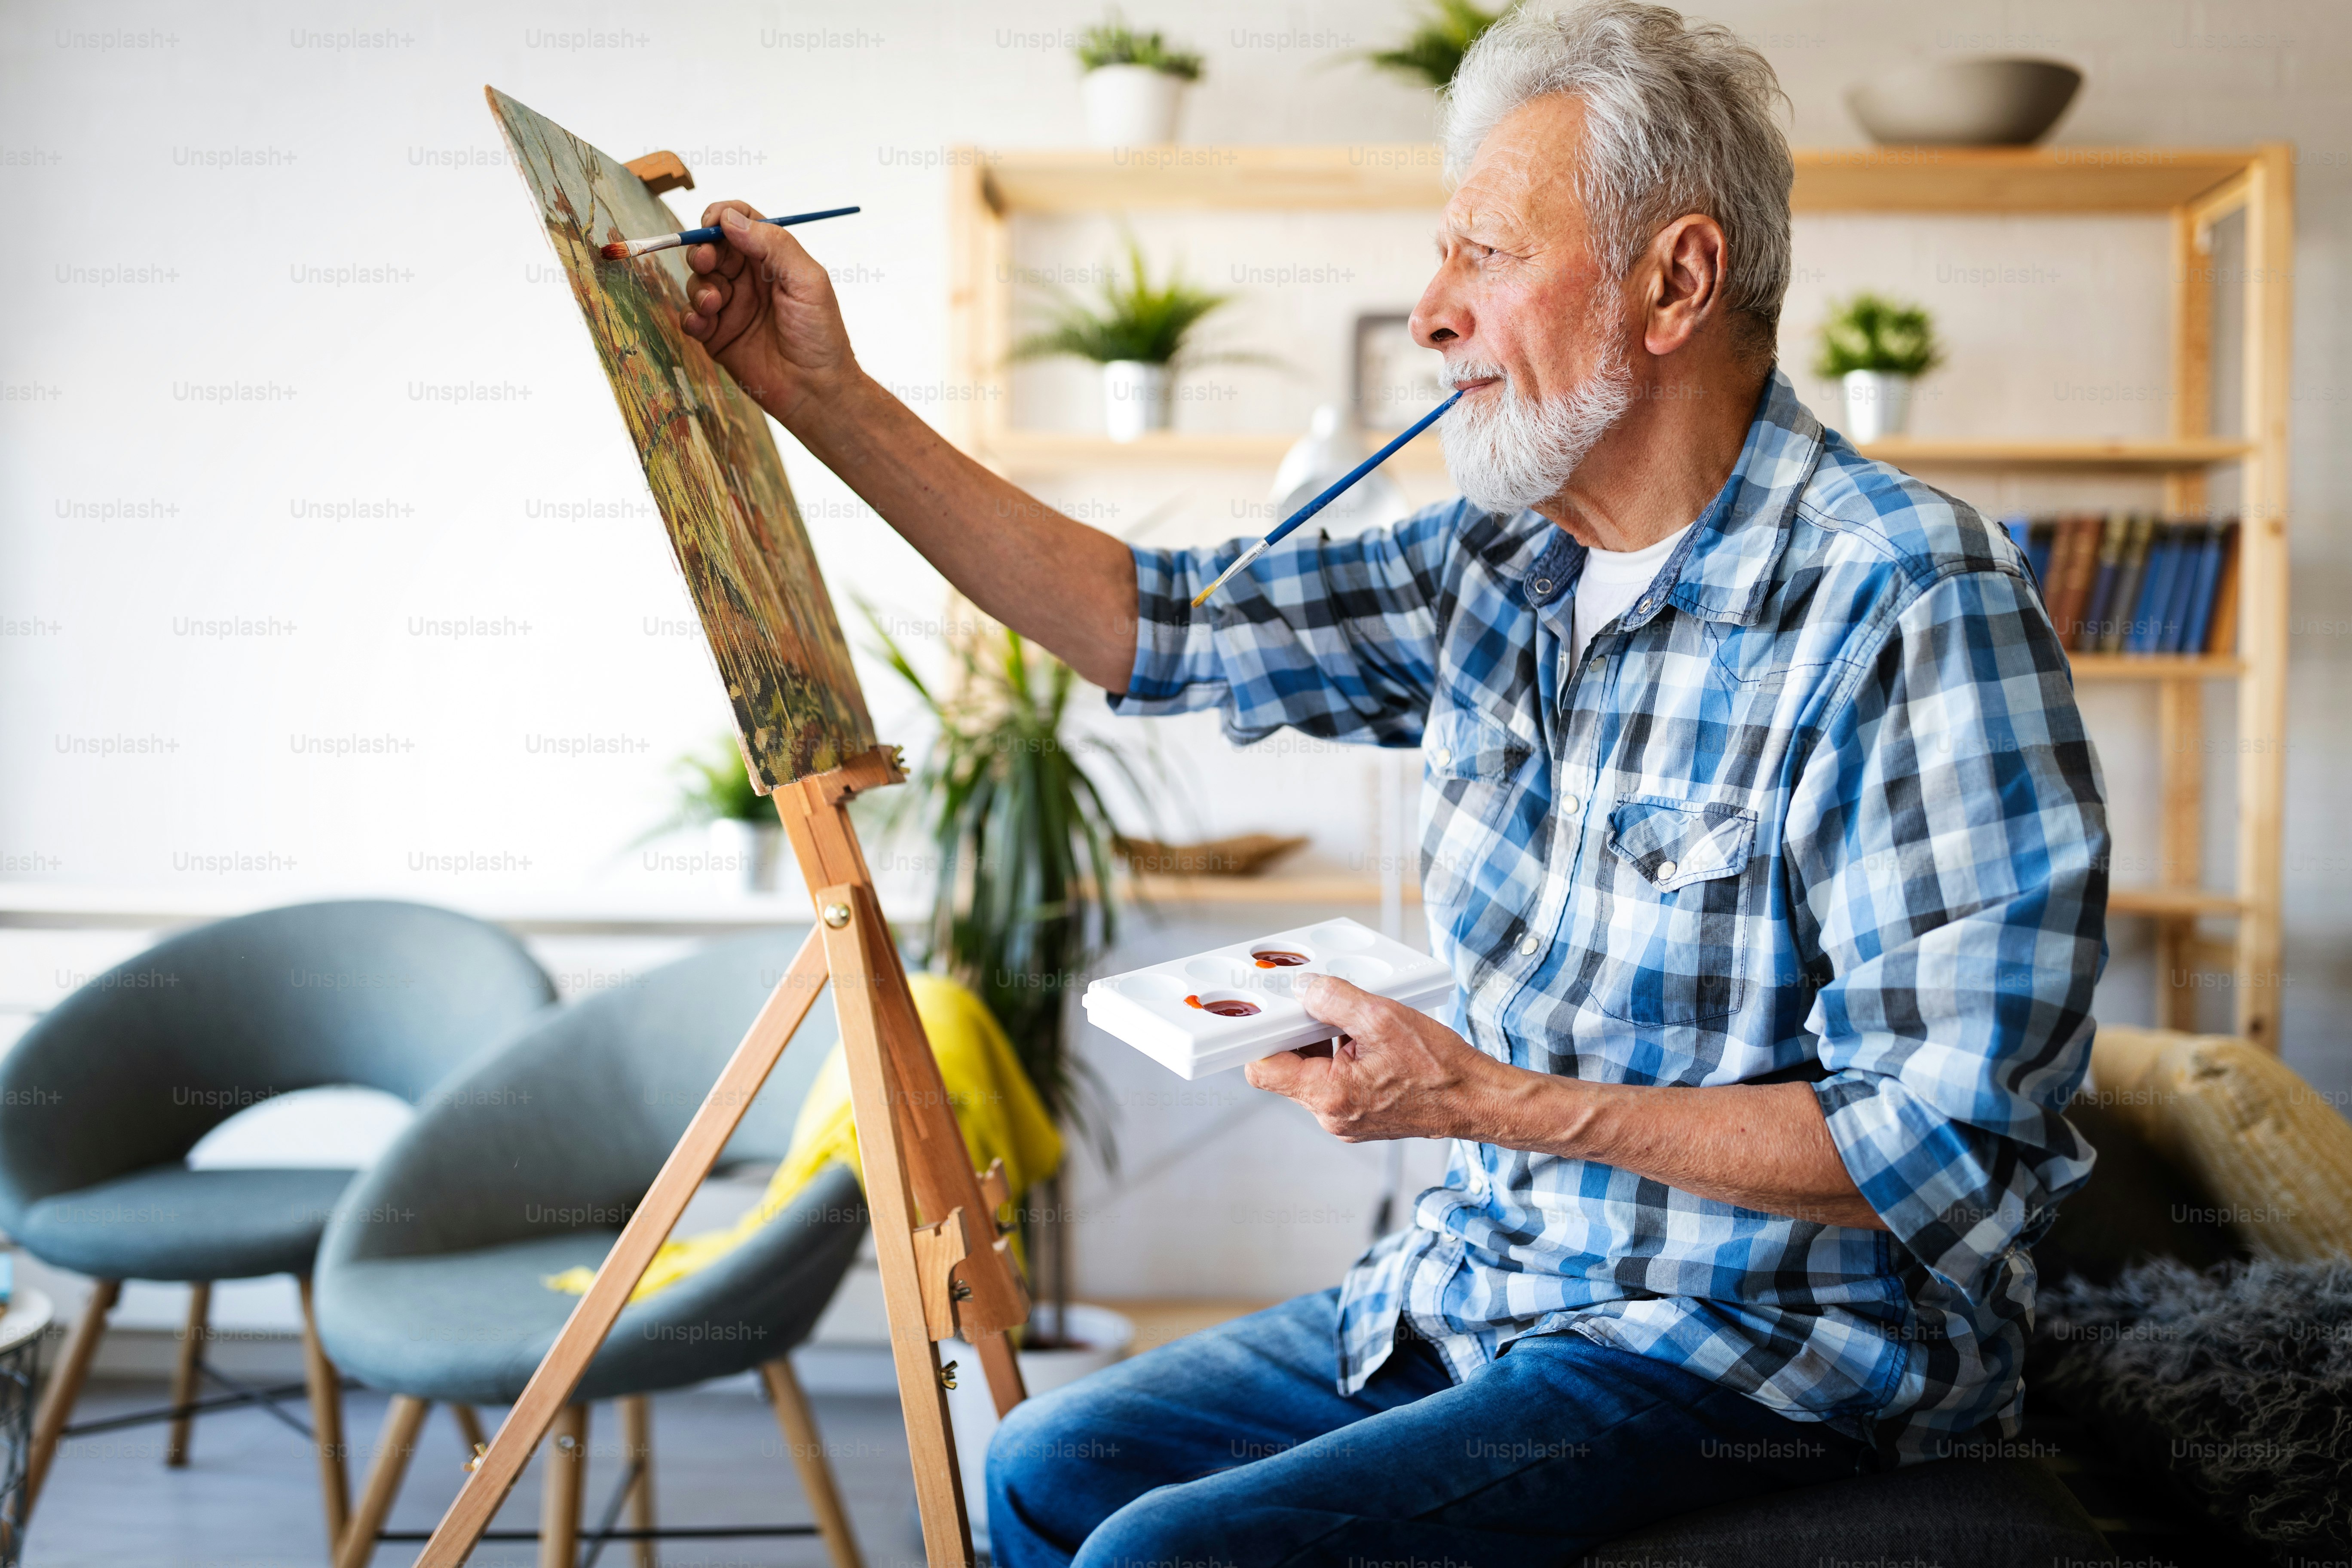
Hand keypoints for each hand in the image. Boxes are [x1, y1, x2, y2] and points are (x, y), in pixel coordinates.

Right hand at [678, 201, 857, 426]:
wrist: (816, 390)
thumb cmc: (820, 336)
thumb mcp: (807, 281)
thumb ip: (773, 244)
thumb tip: (730, 218)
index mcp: (772, 259)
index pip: (739, 222)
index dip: (721, 216)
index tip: (712, 223)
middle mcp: (748, 279)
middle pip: (712, 248)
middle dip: (703, 250)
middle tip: (707, 262)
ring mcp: (731, 306)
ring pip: (697, 280)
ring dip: (699, 287)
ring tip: (714, 304)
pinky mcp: (717, 335)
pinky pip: (691, 316)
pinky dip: (691, 316)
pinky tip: (705, 324)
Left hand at [1243, 975, 1507, 1142]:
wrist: (1476, 1099)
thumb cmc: (1441, 1068)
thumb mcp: (1383, 1018)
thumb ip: (1335, 999)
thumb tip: (1305, 989)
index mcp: (1330, 1095)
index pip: (1263, 1068)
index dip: (1262, 1036)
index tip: (1271, 1012)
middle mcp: (1331, 1115)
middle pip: (1287, 1067)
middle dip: (1300, 1032)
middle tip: (1322, 1006)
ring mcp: (1344, 1119)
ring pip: (1311, 1073)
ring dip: (1324, 1043)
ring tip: (1355, 1024)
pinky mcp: (1358, 1116)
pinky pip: (1334, 1081)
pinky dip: (1342, 1057)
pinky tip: (1366, 1041)